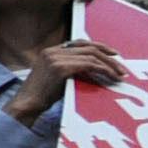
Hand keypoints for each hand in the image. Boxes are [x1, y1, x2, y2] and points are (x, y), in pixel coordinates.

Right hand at [6, 40, 125, 122]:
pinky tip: (110, 77)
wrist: (27, 105)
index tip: (113, 54)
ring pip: (91, 55)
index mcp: (50, 51)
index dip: (98, 47)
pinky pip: (89, 65)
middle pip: (88, 47)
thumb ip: (69, 69)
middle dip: (108, 55)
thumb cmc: (41, 96)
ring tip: (119, 75)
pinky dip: (103, 70)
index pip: (79, 43)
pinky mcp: (60, 68)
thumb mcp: (55, 78)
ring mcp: (56, 58)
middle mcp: (53, 51)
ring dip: (109, 65)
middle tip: (121, 67)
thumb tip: (93, 71)